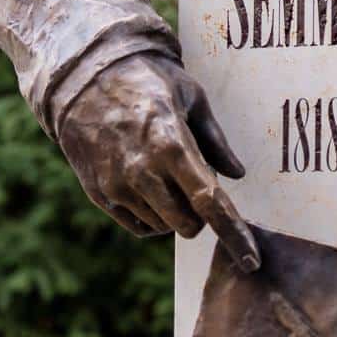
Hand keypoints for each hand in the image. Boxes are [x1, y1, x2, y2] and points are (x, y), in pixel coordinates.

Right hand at [58, 53, 260, 272]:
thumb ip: (215, 140)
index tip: (251, 259)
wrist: (84, 77)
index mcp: (171, 144)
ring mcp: (118, 185)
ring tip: (167, 172)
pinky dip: (153, 216)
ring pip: (164, 227)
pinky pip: (139, 226)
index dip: (234, 233)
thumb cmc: (147, 80)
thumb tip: (237, 173)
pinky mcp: (100, 194)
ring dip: (175, 212)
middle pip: (188, 224)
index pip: (209, 201)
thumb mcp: (191, 96)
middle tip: (197, 182)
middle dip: (201, 213)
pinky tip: (150, 185)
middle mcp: (142, 171)